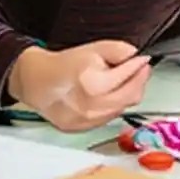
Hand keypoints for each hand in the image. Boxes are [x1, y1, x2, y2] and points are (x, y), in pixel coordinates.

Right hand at [8, 41, 151, 131]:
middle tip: (139, 69)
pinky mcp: (83, 129)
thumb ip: (120, 50)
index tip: (143, 60)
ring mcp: (87, 121)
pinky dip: (113, 105)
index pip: (130, 77)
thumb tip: (138, 57)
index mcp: (92, 84)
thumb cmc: (63, 65)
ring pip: (123, 108)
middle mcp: (90, 106)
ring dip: (127, 93)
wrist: (36, 82)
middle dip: (139, 81)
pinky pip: (110, 117)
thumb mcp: (94, 48)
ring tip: (118, 81)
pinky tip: (105, 94)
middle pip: (132, 96)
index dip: (140, 66)